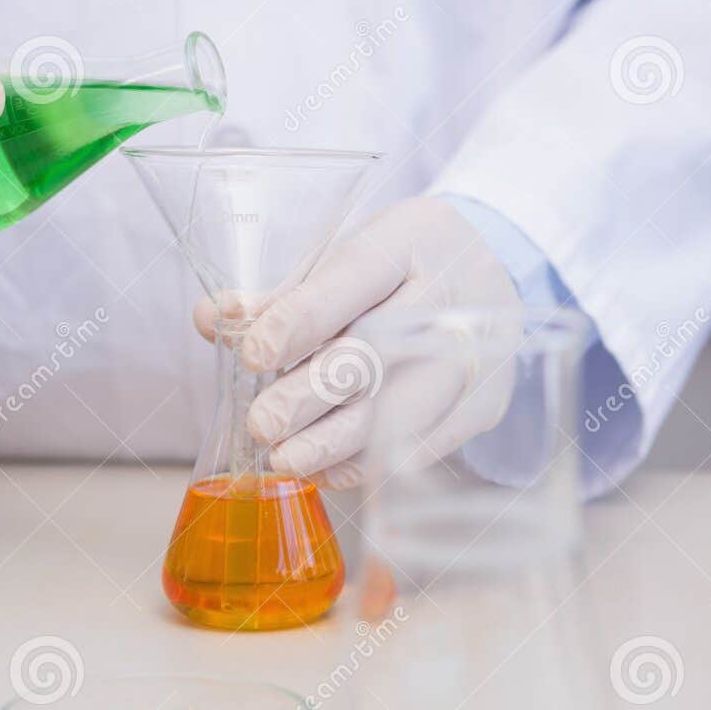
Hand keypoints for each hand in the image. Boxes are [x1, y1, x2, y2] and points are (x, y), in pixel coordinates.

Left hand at [196, 197, 522, 488]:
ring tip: (283, 460)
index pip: (352, 278)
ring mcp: (475, 354)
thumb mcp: (347, 259)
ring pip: (401, 411)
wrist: (497, 282)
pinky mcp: (483, 404)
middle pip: (377, 353)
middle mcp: (452, 297)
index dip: (300, 319)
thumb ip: (282, 294)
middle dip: (311, 395)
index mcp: (412, 239)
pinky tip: (323, 470)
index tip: (253, 354)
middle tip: (262, 424)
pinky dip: (366, 462)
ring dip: (334, 442)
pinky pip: (423, 445)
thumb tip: (212, 319)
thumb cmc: (400, 272)